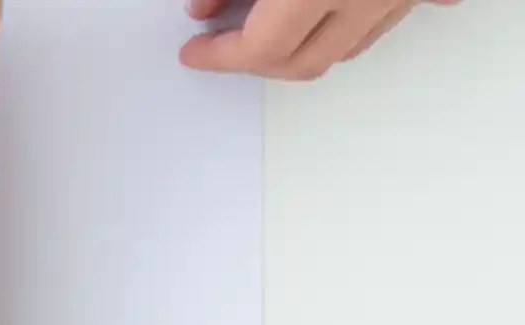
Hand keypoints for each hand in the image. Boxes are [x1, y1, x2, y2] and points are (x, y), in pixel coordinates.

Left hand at [180, 0, 460, 80]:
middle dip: (256, 62)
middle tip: (221, 46)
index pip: (259, 48)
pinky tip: (330, 15)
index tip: (194, 51)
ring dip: (304, 48)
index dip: (219, 54)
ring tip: (266, 31)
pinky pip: (386, 18)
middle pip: (304, 62)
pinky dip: (351, 23)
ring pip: (349, 46)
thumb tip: (200, 6)